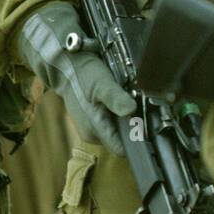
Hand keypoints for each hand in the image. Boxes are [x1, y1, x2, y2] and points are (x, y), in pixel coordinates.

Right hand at [18, 3, 135, 154]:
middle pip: (122, 140)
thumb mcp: (101, 83)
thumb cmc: (83, 74)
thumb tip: (131, 111)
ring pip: (117, 131)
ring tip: (132, 102)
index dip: (137, 141)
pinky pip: (111, 123)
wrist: (65, 64)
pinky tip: (122, 101)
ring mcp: (92, 128)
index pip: (123, 149)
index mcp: (96, 131)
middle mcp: (94, 135)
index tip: (149, 127)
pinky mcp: (92, 120)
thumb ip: (115, 98)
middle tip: (143, 108)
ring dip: (127, 120)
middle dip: (133, 127)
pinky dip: (119, 114)